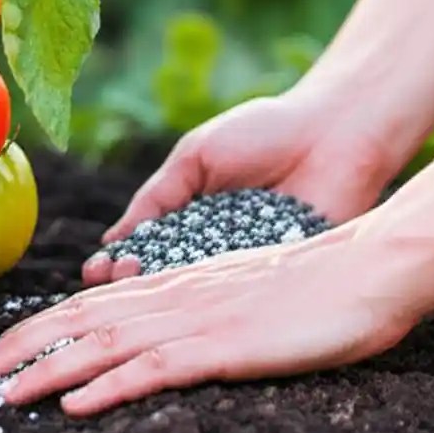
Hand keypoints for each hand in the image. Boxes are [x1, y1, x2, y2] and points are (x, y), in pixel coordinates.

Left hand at [0, 226, 417, 416]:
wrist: (363, 269)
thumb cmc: (309, 284)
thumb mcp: (235, 290)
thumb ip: (192, 304)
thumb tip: (158, 330)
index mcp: (173, 284)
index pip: (90, 305)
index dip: (39, 325)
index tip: (1, 347)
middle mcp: (171, 298)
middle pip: (80, 321)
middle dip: (23, 345)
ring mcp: (195, 322)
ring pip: (103, 346)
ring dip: (47, 370)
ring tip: (6, 392)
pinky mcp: (223, 348)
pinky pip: (154, 369)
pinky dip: (109, 386)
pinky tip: (75, 403)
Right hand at [86, 87, 395, 285]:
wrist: (335, 130)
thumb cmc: (264, 132)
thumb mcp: (196, 156)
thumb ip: (158, 195)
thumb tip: (115, 238)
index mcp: (191, 215)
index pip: (146, 246)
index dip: (122, 260)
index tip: (98, 270)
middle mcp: (215, 243)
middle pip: (168, 273)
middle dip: (136, 285)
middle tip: (111, 290)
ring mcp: (247, 261)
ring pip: (200, 287)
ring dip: (169, 295)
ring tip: (140, 297)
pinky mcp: (281, 271)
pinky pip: (243, 289)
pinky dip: (215, 298)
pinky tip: (190, 302)